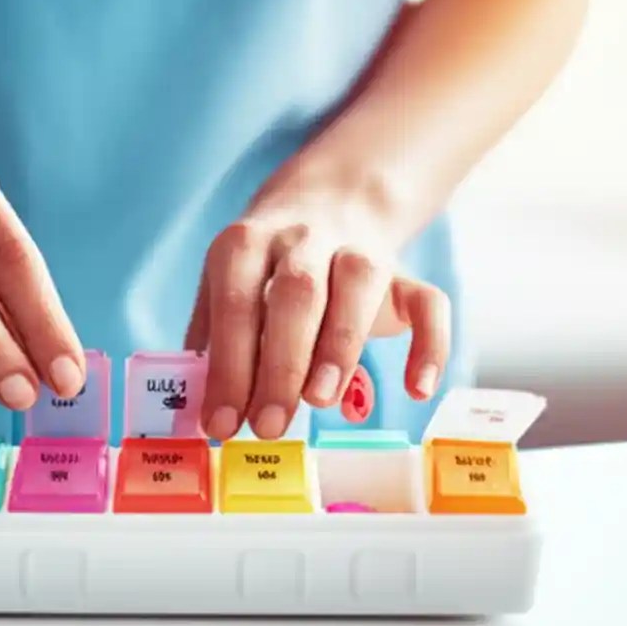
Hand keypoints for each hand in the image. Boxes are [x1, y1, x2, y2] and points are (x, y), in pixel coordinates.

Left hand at [185, 162, 450, 439]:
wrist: (331, 199)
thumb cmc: (265, 266)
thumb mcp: (226, 285)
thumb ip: (212, 340)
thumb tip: (196, 410)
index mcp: (247, 244)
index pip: (236, 304)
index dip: (228, 367)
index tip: (221, 423)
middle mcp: (302, 239)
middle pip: (295, 295)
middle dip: (280, 366)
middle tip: (267, 426)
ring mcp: (358, 250)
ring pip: (358, 285)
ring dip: (339, 347)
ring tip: (320, 404)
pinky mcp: (403, 271)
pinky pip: (428, 302)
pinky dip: (429, 346)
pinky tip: (416, 391)